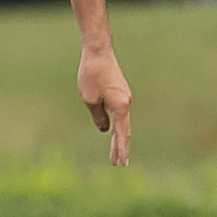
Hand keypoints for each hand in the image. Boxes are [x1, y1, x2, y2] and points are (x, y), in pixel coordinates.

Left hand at [78, 49, 131, 165]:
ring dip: (117, 138)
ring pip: (122, 123)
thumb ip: (98, 117)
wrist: (99, 51)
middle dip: (119, 148)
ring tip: (114, 154)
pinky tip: (112, 132)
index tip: (121, 163)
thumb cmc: (92, 75)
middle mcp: (126, 103)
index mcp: (121, 107)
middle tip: (117, 164)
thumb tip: (105, 130)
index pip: (122, 134)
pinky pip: (119, 114)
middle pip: (124, 131)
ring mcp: (125, 98)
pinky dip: (117, 126)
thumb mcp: (90, 99)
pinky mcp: (120, 93)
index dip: (121, 150)